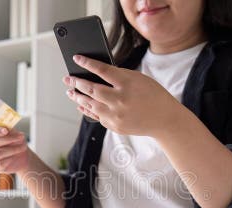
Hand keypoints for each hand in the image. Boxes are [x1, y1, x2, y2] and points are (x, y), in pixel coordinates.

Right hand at [0, 127, 28, 173]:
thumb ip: (9, 129)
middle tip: (20, 137)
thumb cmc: (15, 142)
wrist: (22, 155)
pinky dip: (10, 159)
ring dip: (13, 149)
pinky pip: (1, 163)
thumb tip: (6, 128)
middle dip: (8, 139)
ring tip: (23, 147)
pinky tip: (15, 155)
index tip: (6, 130)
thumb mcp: (13, 133)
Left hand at [63, 54, 189, 136]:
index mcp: (127, 83)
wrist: (164, 119)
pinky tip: (81, 104)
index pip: (102, 70)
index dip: (87, 63)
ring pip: (90, 104)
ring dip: (78, 96)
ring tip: (70, 91)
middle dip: (76, 82)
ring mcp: (116, 115)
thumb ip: (119, 76)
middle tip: (67, 78)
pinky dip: (87, 109)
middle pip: (91, 89)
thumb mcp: (139, 78)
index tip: (76, 58)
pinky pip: (96, 116)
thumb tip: (96, 73)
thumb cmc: (152, 95)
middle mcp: (120, 100)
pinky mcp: (114, 126)